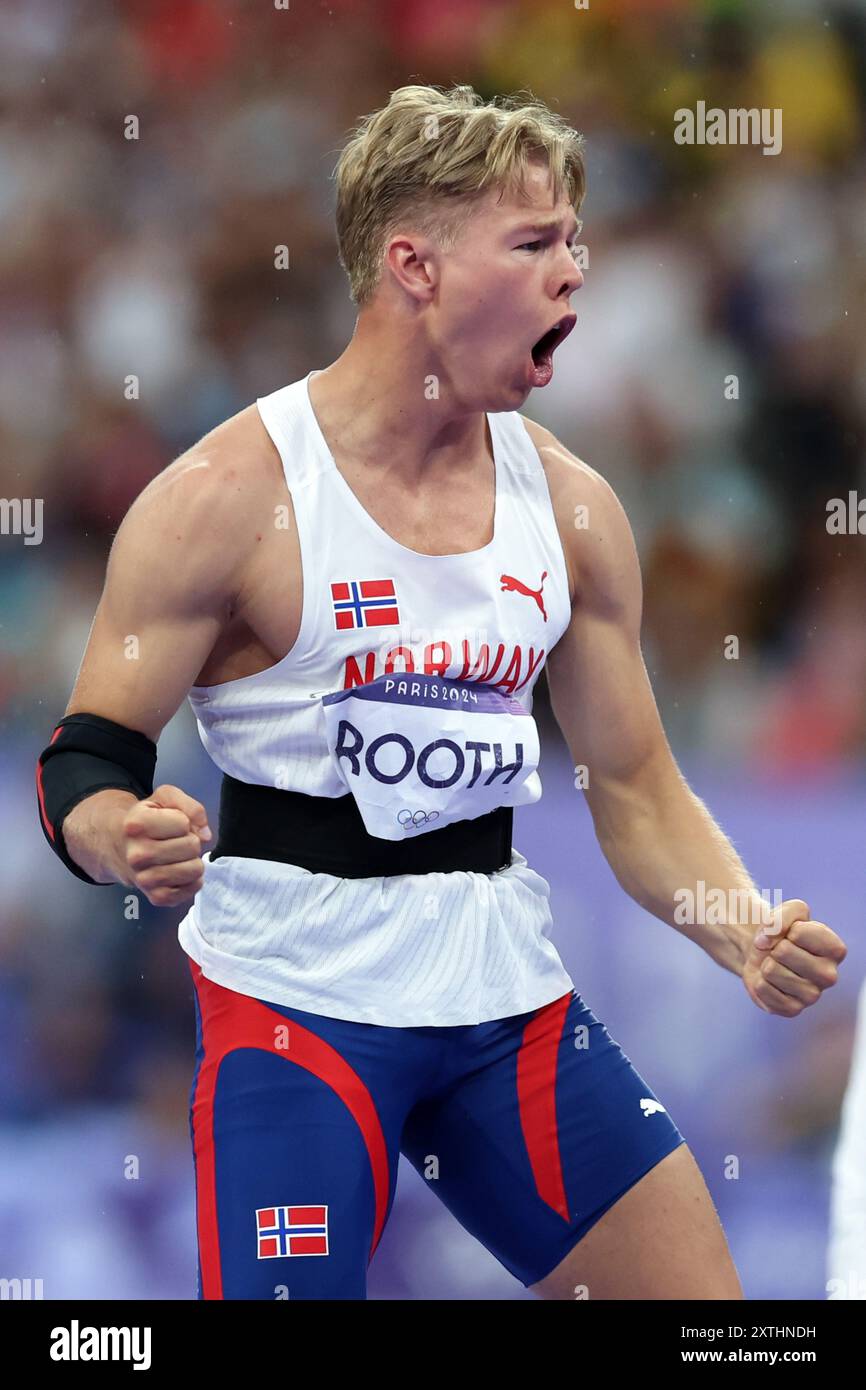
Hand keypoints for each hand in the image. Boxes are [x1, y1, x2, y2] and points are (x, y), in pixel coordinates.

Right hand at [120, 783, 211, 906]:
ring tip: (177, 856)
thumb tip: (205, 834)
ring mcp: (145, 879)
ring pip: (195, 869)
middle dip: (190, 840)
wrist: (119, 845)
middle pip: (192, 846)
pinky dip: (192, 880)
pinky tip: (179, 870)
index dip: (183, 821)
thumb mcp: (163, 798)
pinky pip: (192, 890)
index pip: (184, 823)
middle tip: (174, 841)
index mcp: (136, 825)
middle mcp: (137, 855)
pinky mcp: (155, 897)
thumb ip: (190, 806)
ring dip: (192, 860)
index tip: (169, 824)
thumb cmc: (145, 820)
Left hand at [742, 898, 845, 1016]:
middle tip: (779, 952)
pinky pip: (762, 989)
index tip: (790, 935)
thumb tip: (763, 942)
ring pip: (770, 970)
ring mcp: (813, 996)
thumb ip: (780, 917)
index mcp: (835, 950)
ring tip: (775, 965)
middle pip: (783, 951)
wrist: (764, 953)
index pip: (798, 932)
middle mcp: (829, 975)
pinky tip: (771, 982)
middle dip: (774, 947)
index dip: (786, 928)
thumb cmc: (782, 932)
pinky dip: (759, 981)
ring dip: (766, 964)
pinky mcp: (792, 1009)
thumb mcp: (787, 911)